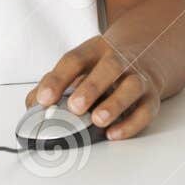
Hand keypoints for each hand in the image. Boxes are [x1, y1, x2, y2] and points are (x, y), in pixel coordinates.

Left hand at [26, 35, 163, 141]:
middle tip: (75, 107)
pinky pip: (146, 109)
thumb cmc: (102, 66)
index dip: (58, 79)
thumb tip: (32, 105)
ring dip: (115, 103)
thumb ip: (55, 83)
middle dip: (92, 87)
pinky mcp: (152, 97)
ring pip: (132, 86)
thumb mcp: (79, 65)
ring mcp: (138, 77)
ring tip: (98, 120)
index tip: (43, 99)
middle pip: (109, 67)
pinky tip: (114, 134)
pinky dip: (131, 123)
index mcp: (95, 50)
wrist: (145, 51)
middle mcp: (119, 59)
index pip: (75, 59)